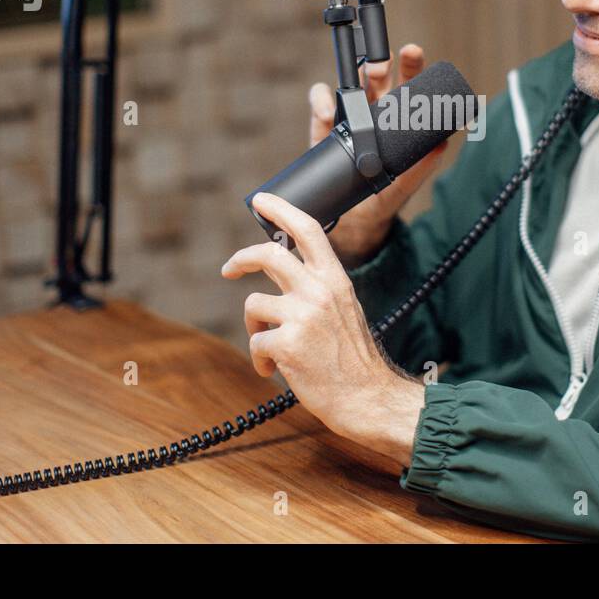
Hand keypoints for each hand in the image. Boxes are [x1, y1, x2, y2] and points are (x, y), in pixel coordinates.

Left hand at [221, 192, 424, 466]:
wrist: (368, 398)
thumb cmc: (354, 360)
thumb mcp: (344, 310)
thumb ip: (318, 290)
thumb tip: (284, 276)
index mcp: (336, 280)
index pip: (309, 230)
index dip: (281, 209)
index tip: (261, 200)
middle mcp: (319, 291)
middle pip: (270, 253)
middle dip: (242, 258)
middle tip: (230, 268)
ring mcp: (303, 316)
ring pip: (254, 304)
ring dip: (256, 328)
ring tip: (271, 350)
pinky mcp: (287, 343)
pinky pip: (256, 342)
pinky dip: (261, 359)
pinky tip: (276, 370)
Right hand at [308, 43, 447, 267]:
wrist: (353, 220)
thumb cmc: (383, 196)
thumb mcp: (404, 183)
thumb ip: (422, 166)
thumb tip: (441, 144)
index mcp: (397, 119)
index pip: (407, 85)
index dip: (411, 66)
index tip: (413, 53)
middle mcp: (373, 112)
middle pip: (377, 77)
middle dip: (380, 64)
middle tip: (382, 65)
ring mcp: (348, 117)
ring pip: (350, 84)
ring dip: (353, 76)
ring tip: (360, 79)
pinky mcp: (324, 127)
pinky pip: (322, 104)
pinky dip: (323, 101)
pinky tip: (329, 112)